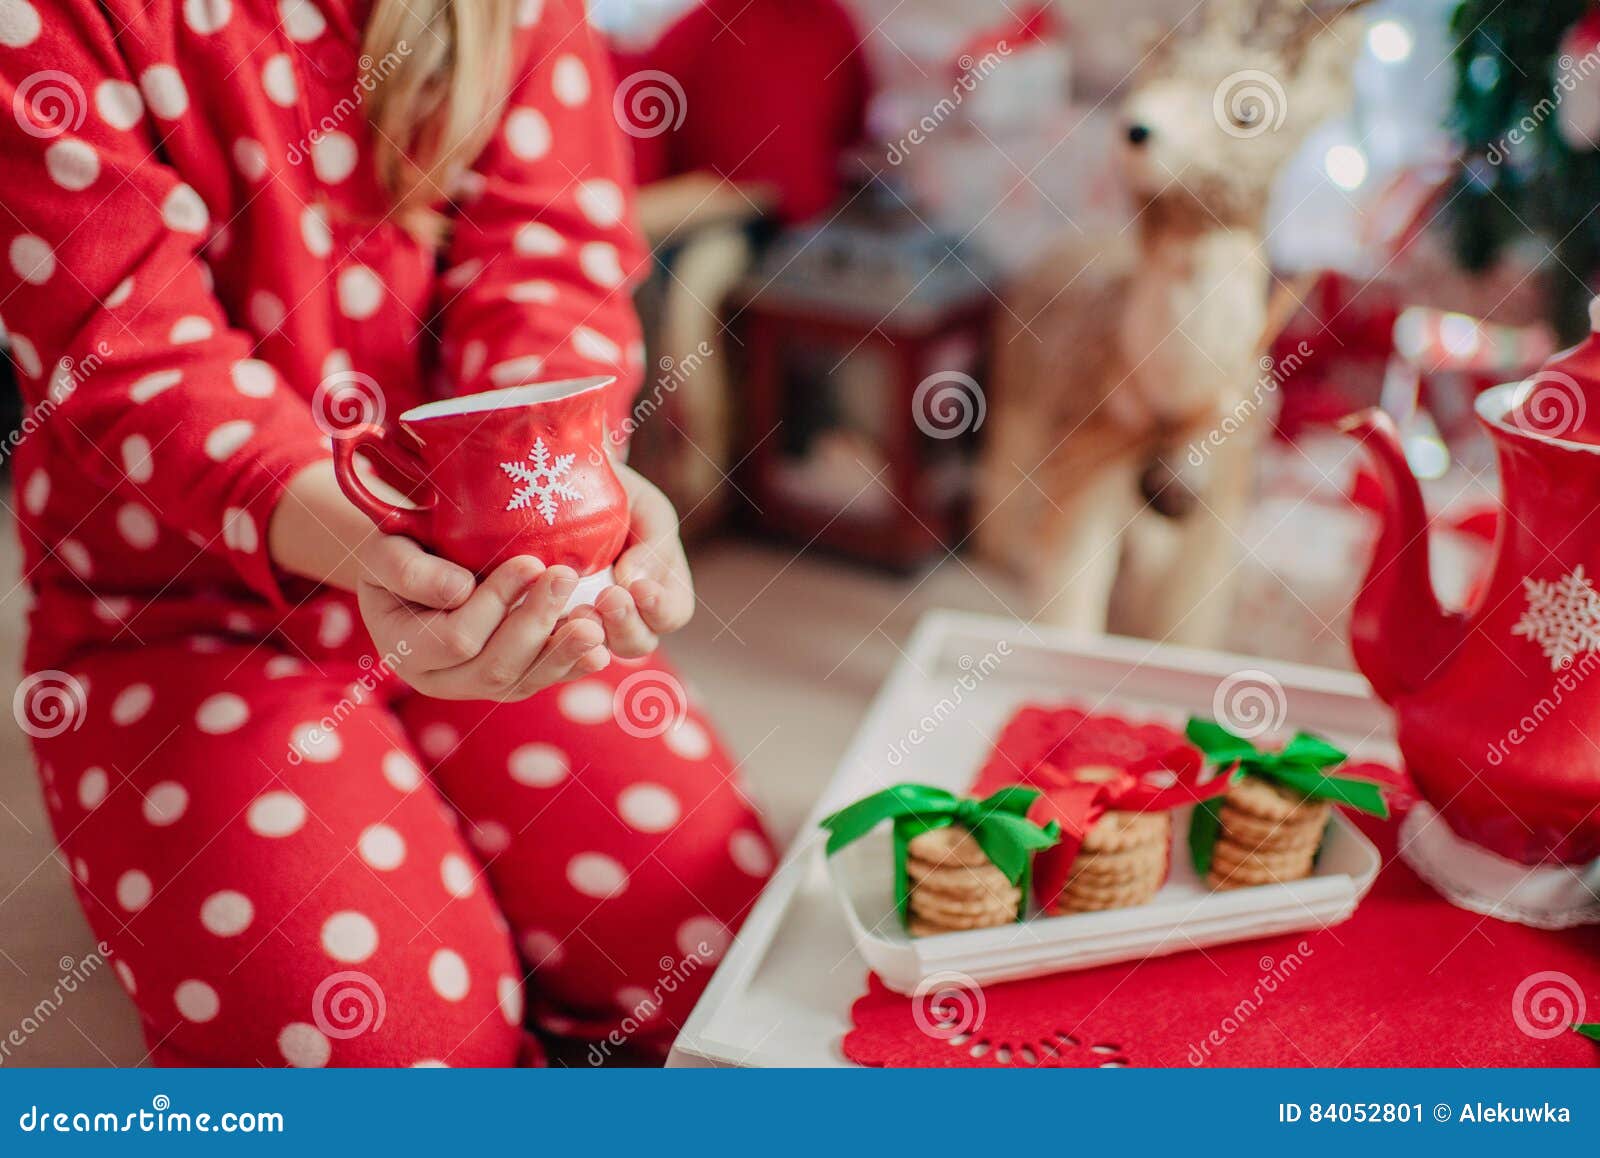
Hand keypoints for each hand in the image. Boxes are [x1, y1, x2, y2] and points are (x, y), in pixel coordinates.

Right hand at [270, 461, 608, 700]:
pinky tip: (601, 648)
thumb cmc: (394, 548)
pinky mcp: (509, 677)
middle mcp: (440, 678)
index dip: (496, 603)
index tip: (530, 562)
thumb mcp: (383, 550)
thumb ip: (408, 571)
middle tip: (566, 576)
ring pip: (523, 682)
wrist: (410, 563)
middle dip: (535, 623)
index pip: (456, 639)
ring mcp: (476, 683)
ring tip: (594, 623)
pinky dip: (572, 664)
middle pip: (495, 667)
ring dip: (562, 652)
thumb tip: (459, 591)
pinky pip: (541, 678)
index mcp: (405, 648)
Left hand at [568, 464, 694, 658]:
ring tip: (575, 611)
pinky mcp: (550, 624)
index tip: (639, 588)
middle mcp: (628, 617)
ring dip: (590, 634)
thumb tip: (635, 583)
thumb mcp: (645, 506)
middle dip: (625, 623)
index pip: (672, 614)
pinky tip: (545, 617)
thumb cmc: (616, 496)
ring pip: (597, 650)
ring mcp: (589, 625)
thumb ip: (653, 543)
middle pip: (638, 642)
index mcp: (661, 590)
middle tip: (608, 598)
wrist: (561, 484)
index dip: (660, 608)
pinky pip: (553, 644)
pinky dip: (552, 636)